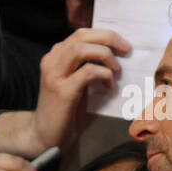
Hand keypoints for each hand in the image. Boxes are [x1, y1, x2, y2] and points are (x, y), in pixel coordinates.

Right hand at [33, 28, 130, 150]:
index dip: (104, 35)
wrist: (45, 136)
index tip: (122, 45)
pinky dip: (104, 75)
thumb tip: (119, 57)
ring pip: (82, 49)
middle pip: (82, 36)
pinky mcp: (62, 91)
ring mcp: (54, 75)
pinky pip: (88, 72)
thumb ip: (89, 67)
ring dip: (106, 56)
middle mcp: (52, 61)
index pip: (81, 34)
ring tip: (117, 70)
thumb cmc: (66, 111)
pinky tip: (109, 86)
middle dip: (109, 39)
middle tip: (127, 50)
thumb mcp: (77, 83)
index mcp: (55, 57)